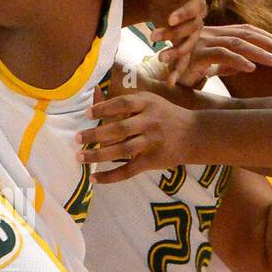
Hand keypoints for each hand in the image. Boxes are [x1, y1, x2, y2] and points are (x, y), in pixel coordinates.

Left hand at [77, 89, 194, 181]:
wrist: (195, 134)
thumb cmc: (165, 115)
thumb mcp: (151, 102)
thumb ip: (126, 102)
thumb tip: (94, 94)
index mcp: (148, 104)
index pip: (123, 103)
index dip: (104, 107)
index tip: (87, 113)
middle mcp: (149, 122)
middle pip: (119, 129)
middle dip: (95, 134)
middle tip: (76, 138)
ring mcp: (151, 142)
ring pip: (121, 150)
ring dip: (97, 154)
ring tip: (79, 157)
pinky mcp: (152, 161)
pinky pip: (127, 170)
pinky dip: (110, 176)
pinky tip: (94, 178)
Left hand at [128, 0, 205, 83]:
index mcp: (197, 0)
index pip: (193, 9)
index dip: (183, 14)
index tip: (170, 18)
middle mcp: (198, 18)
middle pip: (190, 29)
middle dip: (173, 34)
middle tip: (153, 36)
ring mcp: (191, 34)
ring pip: (187, 46)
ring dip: (175, 53)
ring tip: (160, 58)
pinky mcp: (182, 45)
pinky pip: (182, 60)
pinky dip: (177, 71)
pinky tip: (170, 83)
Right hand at [172, 23, 271, 87]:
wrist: (160, 74)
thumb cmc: (184, 70)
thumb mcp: (210, 65)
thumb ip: (228, 62)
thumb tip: (247, 64)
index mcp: (216, 35)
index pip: (246, 31)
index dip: (265, 36)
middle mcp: (212, 34)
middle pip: (247, 34)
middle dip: (270, 42)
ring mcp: (204, 42)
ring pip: (238, 43)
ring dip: (260, 52)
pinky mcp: (197, 54)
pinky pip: (221, 55)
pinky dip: (238, 60)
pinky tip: (251, 68)